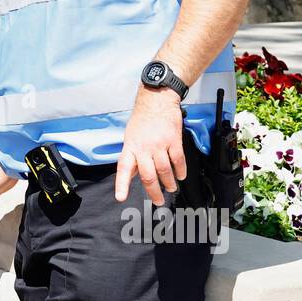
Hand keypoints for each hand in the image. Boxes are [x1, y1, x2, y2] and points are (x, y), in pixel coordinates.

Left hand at [114, 86, 187, 204]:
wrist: (157, 99)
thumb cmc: (142, 118)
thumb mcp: (130, 136)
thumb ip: (133, 155)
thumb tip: (134, 174)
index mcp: (130, 147)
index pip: (123, 168)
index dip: (122, 184)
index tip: (120, 197)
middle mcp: (143, 147)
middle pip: (148, 175)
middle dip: (153, 192)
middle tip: (158, 201)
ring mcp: (159, 144)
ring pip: (164, 170)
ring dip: (168, 183)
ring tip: (170, 188)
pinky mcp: (173, 140)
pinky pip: (178, 160)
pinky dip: (180, 171)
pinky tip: (181, 176)